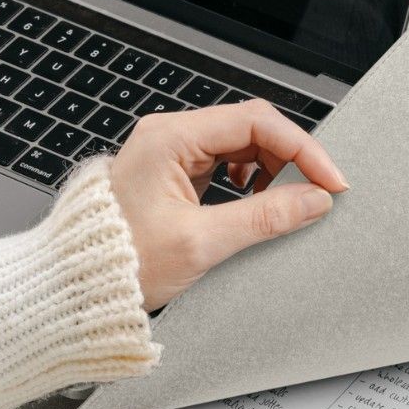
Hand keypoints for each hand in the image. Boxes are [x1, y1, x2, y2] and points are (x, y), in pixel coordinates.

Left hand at [106, 100, 348, 310]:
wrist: (77, 286)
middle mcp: (170, 136)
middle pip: (252, 128)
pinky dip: (253, 181)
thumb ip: (264, 217)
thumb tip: (313, 201)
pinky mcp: (176, 174)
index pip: (256, 122)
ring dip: (273, 170)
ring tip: (285, 204)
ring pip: (243, 145)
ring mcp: (172, 153)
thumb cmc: (117, 263)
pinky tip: (256, 204)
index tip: (330, 180)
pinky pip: (228, 164)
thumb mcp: (201, 243)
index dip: (302, 149)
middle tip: (319, 193)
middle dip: (292, 158)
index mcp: (169, 138)